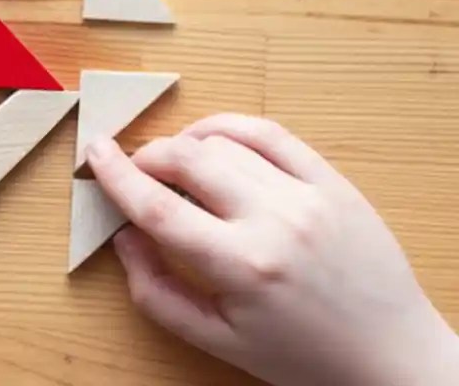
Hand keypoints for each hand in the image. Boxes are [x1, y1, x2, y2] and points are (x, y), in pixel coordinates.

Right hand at [88, 114, 458, 385]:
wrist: (391, 356)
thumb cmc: (303, 356)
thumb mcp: (216, 340)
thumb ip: (156, 291)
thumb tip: (123, 237)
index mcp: (240, 268)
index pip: (157, 207)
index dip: (115, 175)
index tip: (93, 153)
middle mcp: (274, 222)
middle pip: (186, 160)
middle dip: (146, 156)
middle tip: (134, 170)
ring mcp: (309, 196)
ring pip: (223, 142)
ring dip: (186, 146)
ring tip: (178, 169)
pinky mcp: (333, 182)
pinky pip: (271, 133)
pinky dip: (230, 127)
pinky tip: (213, 142)